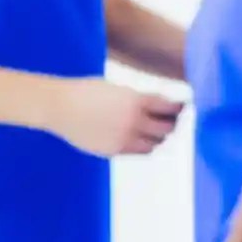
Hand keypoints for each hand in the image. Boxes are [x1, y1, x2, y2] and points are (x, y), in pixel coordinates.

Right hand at [47, 78, 183, 156]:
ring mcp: (123, 138)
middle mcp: (133, 121)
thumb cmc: (88, 91)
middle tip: (173, 118)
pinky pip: (139, 151)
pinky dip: (146, 145)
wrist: (58, 105)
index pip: (170, 107)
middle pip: (167, 128)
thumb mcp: (119, 89)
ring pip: (155, 143)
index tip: (182, 106)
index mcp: (136, 101)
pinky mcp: (113, 150)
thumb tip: (164, 109)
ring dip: (159, 136)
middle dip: (172, 123)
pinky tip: (143, 137)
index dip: (179, 107)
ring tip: (158, 129)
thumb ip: (141, 100)